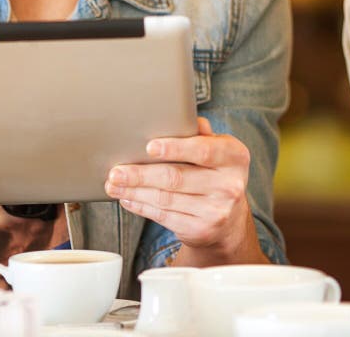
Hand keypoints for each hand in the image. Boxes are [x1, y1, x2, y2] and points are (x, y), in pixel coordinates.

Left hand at [105, 117, 257, 258]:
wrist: (230, 220)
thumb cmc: (215, 175)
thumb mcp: (217, 151)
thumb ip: (201, 135)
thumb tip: (182, 119)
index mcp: (235, 157)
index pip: (203, 150)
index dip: (175, 148)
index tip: (149, 147)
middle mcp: (230, 185)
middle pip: (177, 177)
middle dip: (141, 174)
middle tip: (117, 170)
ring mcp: (216, 211)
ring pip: (166, 198)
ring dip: (135, 191)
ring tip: (114, 184)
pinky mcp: (201, 230)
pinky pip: (164, 216)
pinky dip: (142, 206)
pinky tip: (128, 198)